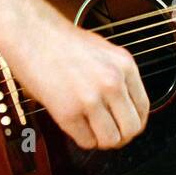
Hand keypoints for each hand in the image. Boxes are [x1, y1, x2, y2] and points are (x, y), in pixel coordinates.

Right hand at [0, 5, 149, 150]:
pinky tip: (75, 125)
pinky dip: (81, 138)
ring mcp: (90, 98)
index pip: (143, 108)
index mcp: (124, 65)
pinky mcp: (67, 112)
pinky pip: (86, 141)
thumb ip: (118, 77)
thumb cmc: (62, 41)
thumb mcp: (104, 52)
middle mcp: (112, 82)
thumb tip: (125, 107)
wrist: (31, 34)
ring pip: (111, 140)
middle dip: (121, 136)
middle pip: (131, 129)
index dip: (134, 122)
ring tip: (91, 130)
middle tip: (109, 133)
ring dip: (101, 140)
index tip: (125, 125)